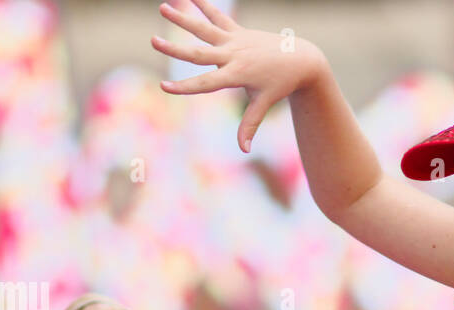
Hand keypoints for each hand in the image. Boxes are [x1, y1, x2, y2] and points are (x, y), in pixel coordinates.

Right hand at [152, 0, 325, 152]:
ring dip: (183, 17)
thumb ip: (250, 125)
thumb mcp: (264, 103)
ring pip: (204, 28)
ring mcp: (235, 40)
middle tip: (153, 41)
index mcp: (236, 74)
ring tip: (163, 6)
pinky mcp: (238, 31)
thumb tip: (244, 150)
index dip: (184, 87)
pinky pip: (219, 17)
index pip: (205, 83)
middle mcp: (233, 55)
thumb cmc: (281, 84)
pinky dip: (205, 6)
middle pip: (198, 53)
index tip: (164, 87)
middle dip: (174, 48)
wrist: (300, 59)